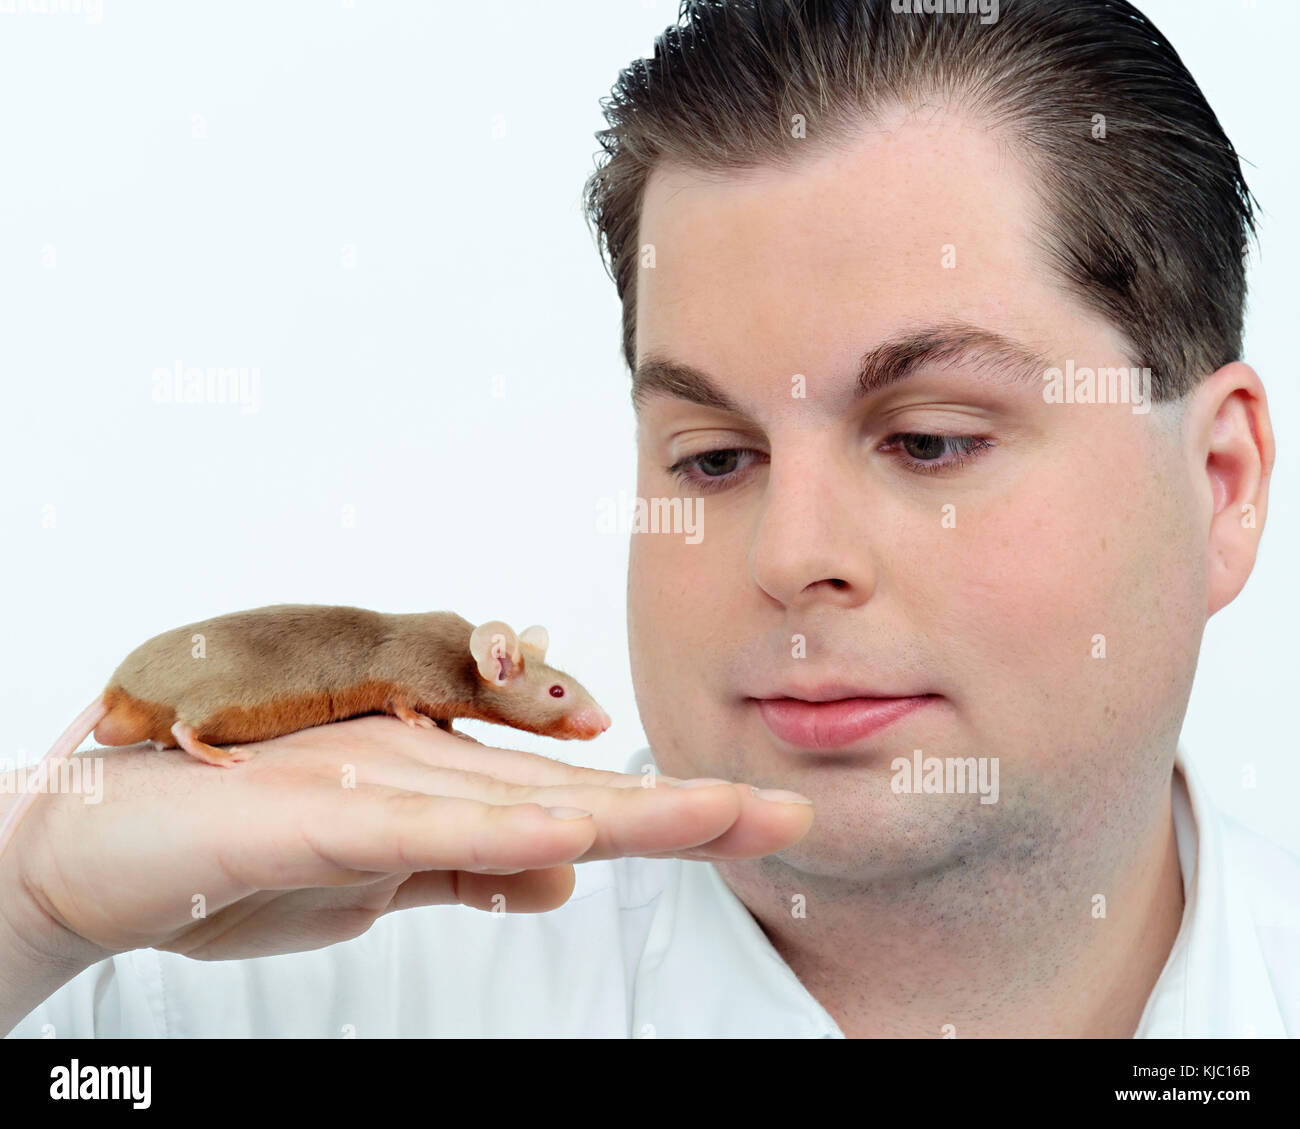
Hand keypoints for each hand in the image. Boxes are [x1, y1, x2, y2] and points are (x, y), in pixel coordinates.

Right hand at [1, 715, 811, 967]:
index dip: (667, 814)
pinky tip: (558, 843)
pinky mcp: (306, 820)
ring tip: (716, 815)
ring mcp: (366, 787)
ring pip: (510, 802)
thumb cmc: (242, 857)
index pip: (573, 805)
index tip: (758, 823)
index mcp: (441, 786)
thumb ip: (469, 866)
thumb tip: (563, 875)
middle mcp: (421, 769)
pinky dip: (485, 834)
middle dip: (678, 807)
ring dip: (616, 812)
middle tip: (783, 812)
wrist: (101, 845)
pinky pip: (410, 830)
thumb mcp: (381, 876)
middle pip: (569, 794)